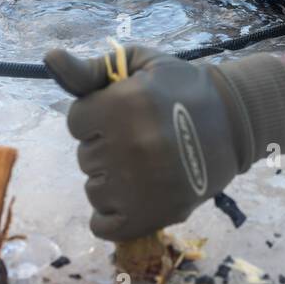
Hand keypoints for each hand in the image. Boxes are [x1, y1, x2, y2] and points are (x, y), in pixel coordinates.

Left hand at [44, 44, 284, 240]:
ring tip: (145, 164)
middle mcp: (133, 146)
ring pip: (94, 190)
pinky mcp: (155, 215)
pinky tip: (134, 195)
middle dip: (106, 145)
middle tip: (142, 137)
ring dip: (112, 179)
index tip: (125, 112)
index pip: (76, 121)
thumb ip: (91, 70)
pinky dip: (113, 214)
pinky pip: (104, 225)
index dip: (98, 114)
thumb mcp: (139, 66)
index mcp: (127, 104)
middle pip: (85, 156)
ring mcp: (144, 185)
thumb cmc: (180, 88)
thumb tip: (50, 57)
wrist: (234, 122)